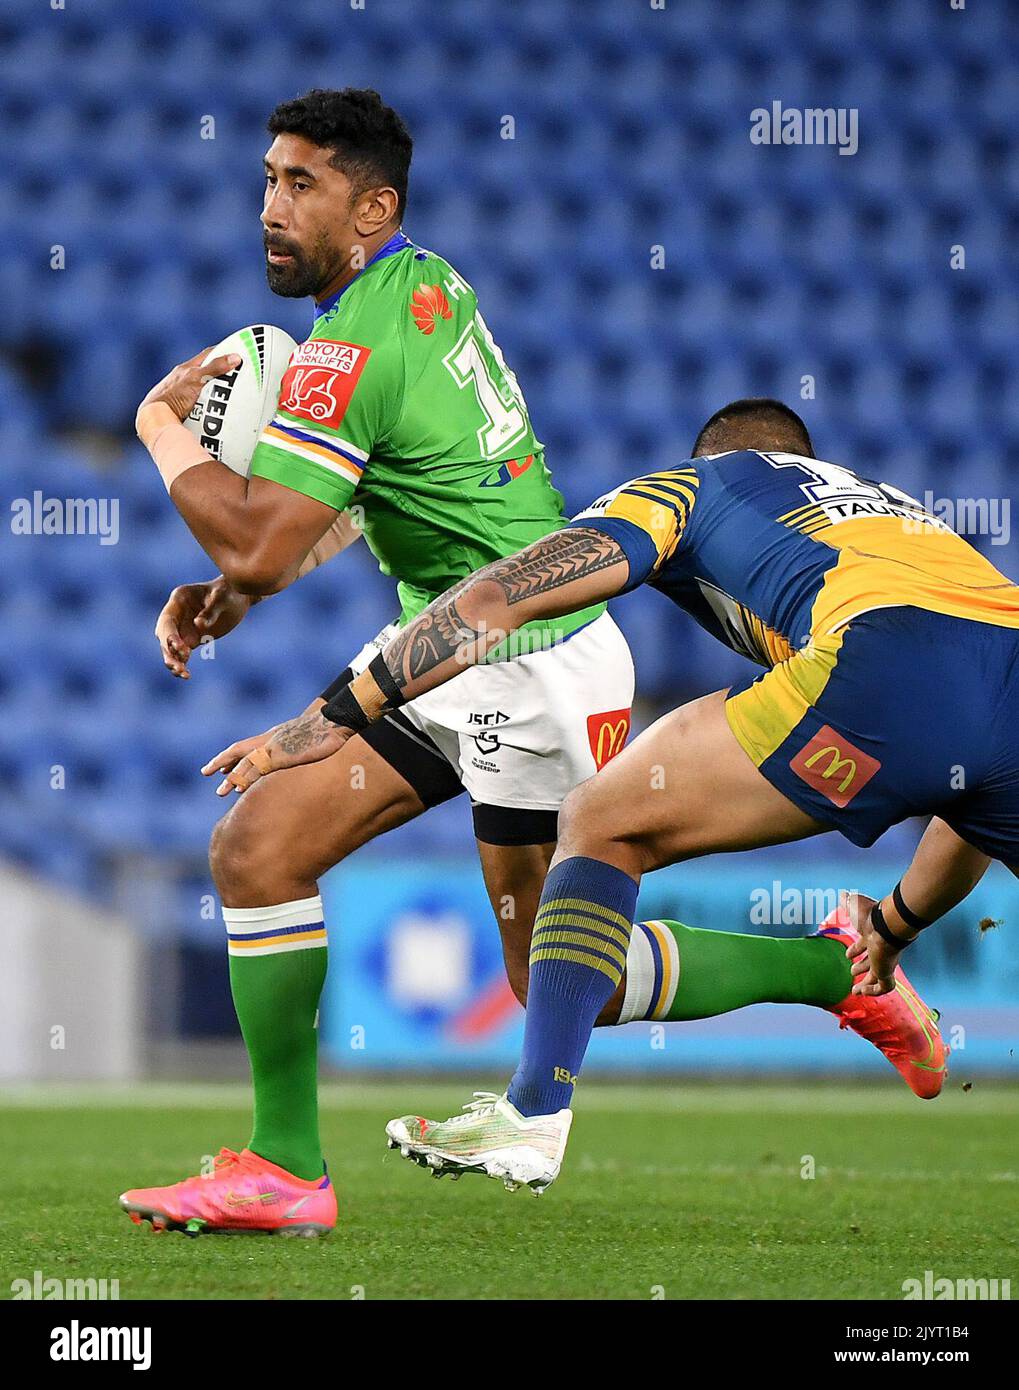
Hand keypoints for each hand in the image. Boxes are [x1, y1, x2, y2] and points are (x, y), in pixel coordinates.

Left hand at [136, 347, 240, 429]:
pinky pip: (203, 405)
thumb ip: (214, 368)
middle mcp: (185, 379)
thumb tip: (235, 357)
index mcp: (187, 368)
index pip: (208, 354)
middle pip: (208, 372)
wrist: (156, 418)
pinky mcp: (185, 409)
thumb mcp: (196, 379)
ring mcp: (184, 394)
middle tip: (239, 378)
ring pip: (206, 390)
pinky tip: (217, 413)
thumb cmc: (173, 396)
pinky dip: (211, 406)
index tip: (237, 352)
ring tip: (231, 398)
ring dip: (217, 393)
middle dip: (223, 374)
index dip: (223, 351)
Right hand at [155, 578, 252, 678]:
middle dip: (169, 651)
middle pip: (164, 635)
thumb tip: (198, 625)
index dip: (170, 634)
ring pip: (169, 647)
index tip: (182, 648)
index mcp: (180, 599)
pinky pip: (181, 654)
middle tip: (180, 665)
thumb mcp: (222, 598)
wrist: (239, 597)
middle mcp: (176, 614)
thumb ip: (211, 611)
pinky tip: (186, 675)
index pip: (167, 619)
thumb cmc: (230, 592)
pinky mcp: (191, 639)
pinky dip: (181, 664)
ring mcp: (182, 627)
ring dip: (173, 661)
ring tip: (182, 673)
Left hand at [202, 708, 355, 795]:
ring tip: (220, 792)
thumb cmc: (328, 727)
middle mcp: (270, 739)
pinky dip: (246, 779)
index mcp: (275, 734)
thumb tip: (304, 750)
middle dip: (222, 761)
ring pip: (245, 763)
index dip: (234, 756)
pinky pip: (257, 769)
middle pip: (238, 750)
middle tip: (206, 772)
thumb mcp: (309, 735)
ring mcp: (274, 747)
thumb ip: (299, 743)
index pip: (248, 745)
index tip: (223, 767)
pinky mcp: (280, 755)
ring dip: (232, 778)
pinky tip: (238, 789)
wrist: (336, 720)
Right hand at [840, 890, 912, 996]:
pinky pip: (882, 987)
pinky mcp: (887, 972)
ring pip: (877, 976)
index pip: (863, 944)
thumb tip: (842, 894)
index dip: (855, 949)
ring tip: (854, 990)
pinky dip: (872, 991)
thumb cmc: (870, 916)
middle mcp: (879, 949)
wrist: (888, 925)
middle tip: (853, 970)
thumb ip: (847, 902)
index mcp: (872, 935)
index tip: (848, 955)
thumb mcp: (853, 907)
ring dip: (866, 983)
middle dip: (861, 966)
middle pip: (871, 961)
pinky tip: (861, 993)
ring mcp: (884, 961)